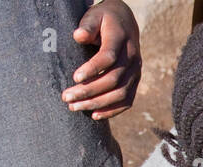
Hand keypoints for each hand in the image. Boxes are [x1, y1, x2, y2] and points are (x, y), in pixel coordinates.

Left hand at [64, 0, 141, 119]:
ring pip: (119, 94)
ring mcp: (136, 72)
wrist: (125, 24)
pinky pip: (127, 101)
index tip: (75, 77)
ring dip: (97, 103)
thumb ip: (87, 25)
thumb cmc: (103, 19)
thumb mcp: (94, 15)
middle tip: (66, 97)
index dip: (93, 68)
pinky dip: (112, 111)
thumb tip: (78, 36)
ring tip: (74, 107)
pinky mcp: (135, 82)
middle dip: (89, 91)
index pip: (109, 57)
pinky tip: (94, 115)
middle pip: (113, 80)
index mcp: (121, 39)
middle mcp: (132, 58)